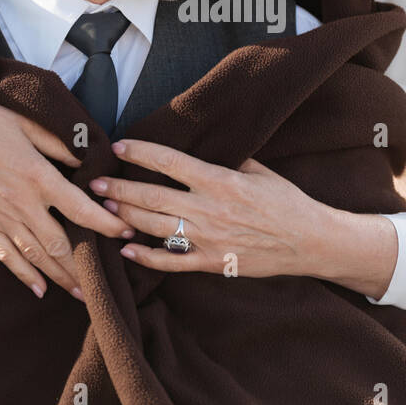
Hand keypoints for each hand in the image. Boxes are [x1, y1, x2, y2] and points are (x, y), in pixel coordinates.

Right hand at [0, 40, 133, 300]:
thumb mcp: (28, 124)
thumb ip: (60, 146)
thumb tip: (86, 162)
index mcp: (38, 176)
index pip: (80, 209)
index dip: (106, 224)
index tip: (126, 231)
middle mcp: (20, 203)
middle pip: (60, 244)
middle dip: (85, 265)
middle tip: (107, 280)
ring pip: (35, 256)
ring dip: (60, 277)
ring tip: (81, 294)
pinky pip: (6, 255)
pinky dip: (24, 274)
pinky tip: (39, 289)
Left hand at [88, 139, 395, 297]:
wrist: (311, 242)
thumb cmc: (287, 201)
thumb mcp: (260, 170)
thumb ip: (228, 158)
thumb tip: (203, 141)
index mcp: (221, 181)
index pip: (170, 162)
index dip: (140, 152)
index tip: (117, 146)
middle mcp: (209, 210)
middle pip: (152, 197)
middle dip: (118, 188)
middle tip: (94, 181)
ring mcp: (208, 239)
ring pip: (154, 228)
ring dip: (125, 217)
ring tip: (103, 209)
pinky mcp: (212, 263)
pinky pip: (171, 263)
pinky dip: (145, 258)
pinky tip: (125, 250)